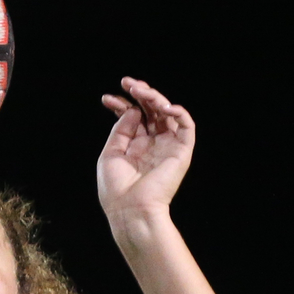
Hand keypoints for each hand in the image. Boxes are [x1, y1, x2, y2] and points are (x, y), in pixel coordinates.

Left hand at [97, 77, 195, 222]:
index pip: (133, 118)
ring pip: (167, 113)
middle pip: (151, 111)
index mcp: (135, 147)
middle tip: (127, 83)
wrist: (131, 210)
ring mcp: (167, 147)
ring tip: (140, 91)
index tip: (106, 99)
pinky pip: (186, 126)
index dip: (122, 105)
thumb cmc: (116, 189)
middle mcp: (153, 145)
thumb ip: (121, 130)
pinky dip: (178, 112)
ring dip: (155, 98)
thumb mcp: (111, 154)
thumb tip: (133, 109)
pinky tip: (163, 106)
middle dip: (140, 94)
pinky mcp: (182, 152)